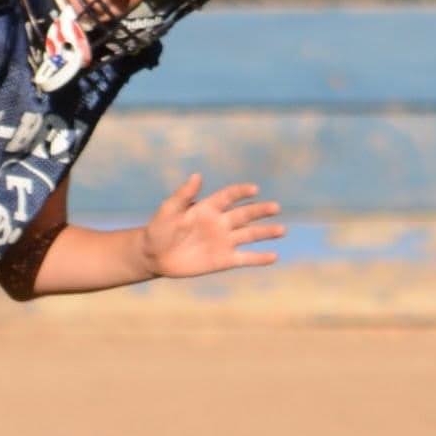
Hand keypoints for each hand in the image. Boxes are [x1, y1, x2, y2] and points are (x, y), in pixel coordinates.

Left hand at [142, 173, 282, 279]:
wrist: (154, 255)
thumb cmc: (159, 230)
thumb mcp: (168, 210)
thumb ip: (183, 195)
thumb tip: (197, 175)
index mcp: (208, 208)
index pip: (229, 196)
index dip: (241, 192)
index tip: (253, 190)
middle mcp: (220, 223)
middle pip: (245, 214)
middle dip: (260, 211)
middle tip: (275, 207)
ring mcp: (223, 241)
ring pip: (250, 235)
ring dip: (266, 232)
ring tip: (281, 230)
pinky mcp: (223, 260)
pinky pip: (244, 258)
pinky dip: (259, 258)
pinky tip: (274, 257)